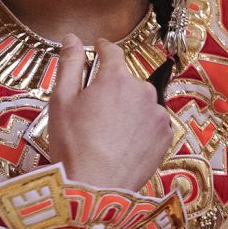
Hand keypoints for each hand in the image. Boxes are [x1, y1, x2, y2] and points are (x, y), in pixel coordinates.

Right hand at [47, 34, 172, 191]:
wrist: (95, 189)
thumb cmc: (73, 146)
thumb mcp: (61, 101)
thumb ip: (70, 64)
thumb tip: (72, 39)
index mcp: (117, 77)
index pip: (111, 51)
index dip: (102, 49)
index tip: (97, 50)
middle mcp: (143, 91)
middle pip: (126, 79)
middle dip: (111, 87)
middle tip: (93, 110)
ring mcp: (158, 114)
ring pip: (140, 101)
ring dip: (127, 108)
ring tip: (108, 131)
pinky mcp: (166, 136)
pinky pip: (151, 122)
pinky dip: (139, 127)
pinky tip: (122, 143)